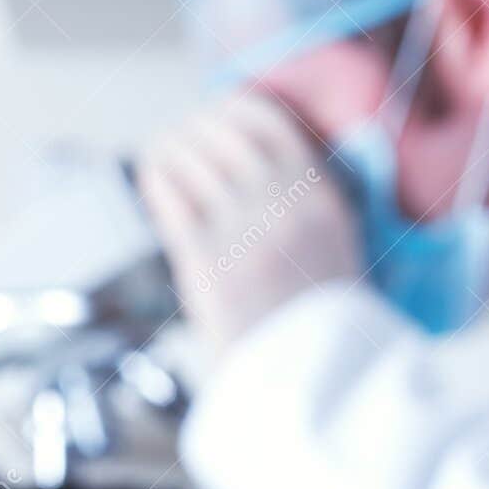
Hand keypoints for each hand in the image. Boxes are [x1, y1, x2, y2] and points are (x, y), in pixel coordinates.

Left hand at [138, 92, 357, 355]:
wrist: (308, 379)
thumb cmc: (318, 326)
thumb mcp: (338, 250)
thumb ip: (306, 206)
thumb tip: (261, 169)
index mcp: (319, 196)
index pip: (269, 121)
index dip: (232, 108)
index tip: (216, 113)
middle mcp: (280, 204)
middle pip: (222, 133)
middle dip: (194, 127)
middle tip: (180, 134)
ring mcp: (240, 229)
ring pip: (190, 158)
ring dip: (169, 147)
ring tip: (160, 151)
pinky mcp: (204, 258)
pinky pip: (170, 196)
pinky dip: (156, 177)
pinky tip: (151, 175)